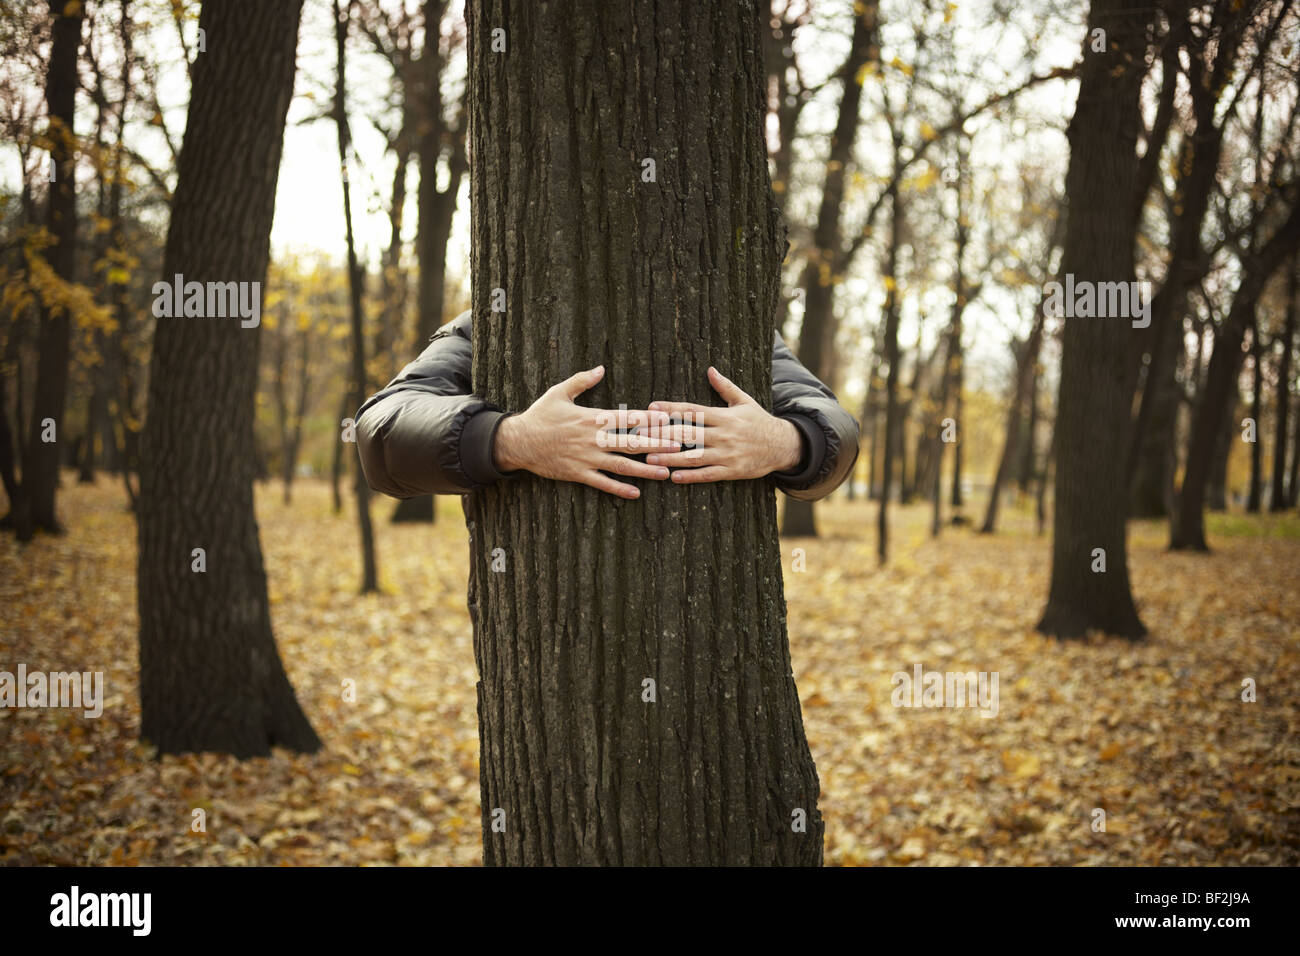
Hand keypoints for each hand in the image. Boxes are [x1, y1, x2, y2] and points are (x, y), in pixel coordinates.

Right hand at [492, 365, 679, 498]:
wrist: (518, 441)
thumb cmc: (540, 415)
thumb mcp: (559, 392)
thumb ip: (582, 380)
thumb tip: (600, 368)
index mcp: (592, 417)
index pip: (627, 418)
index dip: (649, 420)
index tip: (669, 421)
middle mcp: (593, 439)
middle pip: (631, 442)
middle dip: (657, 445)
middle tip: (679, 448)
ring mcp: (586, 458)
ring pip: (622, 466)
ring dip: (645, 470)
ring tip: (665, 473)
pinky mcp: (578, 474)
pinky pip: (602, 483)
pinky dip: (619, 489)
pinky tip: (636, 493)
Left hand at [639, 367, 802, 483]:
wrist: (783, 445)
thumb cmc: (759, 421)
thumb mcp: (744, 401)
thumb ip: (725, 387)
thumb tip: (710, 370)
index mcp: (724, 416)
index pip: (693, 410)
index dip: (671, 408)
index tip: (652, 407)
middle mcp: (724, 434)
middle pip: (688, 433)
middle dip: (663, 434)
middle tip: (641, 435)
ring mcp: (727, 454)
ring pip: (694, 456)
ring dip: (671, 458)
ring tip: (650, 459)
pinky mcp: (732, 471)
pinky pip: (707, 475)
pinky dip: (690, 476)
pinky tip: (673, 477)